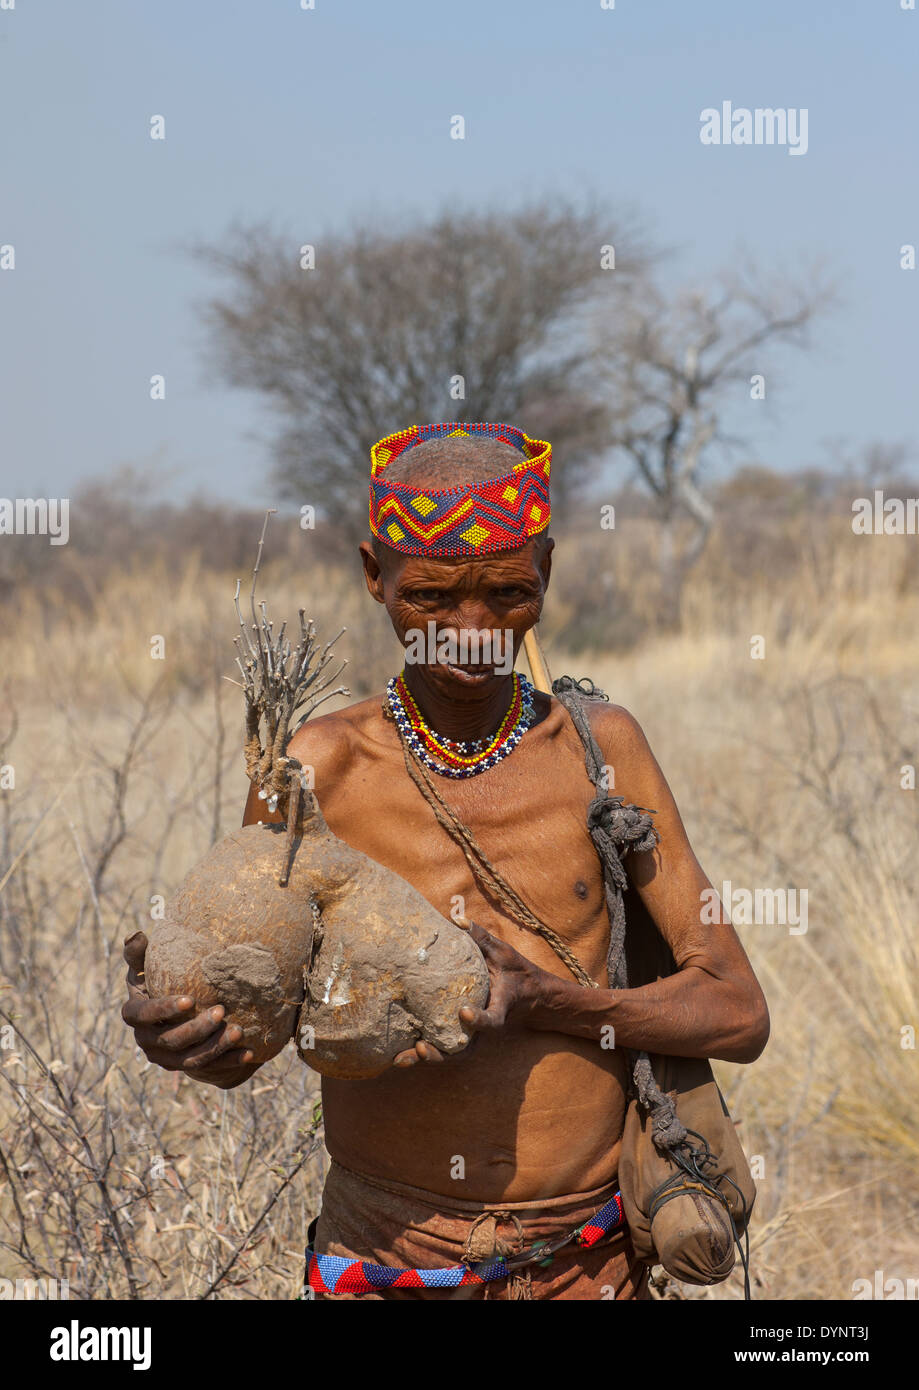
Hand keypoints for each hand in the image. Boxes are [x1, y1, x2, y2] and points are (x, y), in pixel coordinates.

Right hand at [121, 931, 257, 1088]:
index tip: (190, 999)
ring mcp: (165, 1058)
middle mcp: (146, 1041)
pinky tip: (249, 1053)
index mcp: (134, 1014)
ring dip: (216, 1047)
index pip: (144, 1015)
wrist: (171, 1011)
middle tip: (222, 1011)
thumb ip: (139, 953)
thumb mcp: (145, 966)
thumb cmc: (157, 980)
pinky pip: (208, 1068)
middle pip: (171, 1040)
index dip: (164, 1009)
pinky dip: (229, 1061)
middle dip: (197, 1028)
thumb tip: (135, 935)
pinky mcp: (185, 1066)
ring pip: (191, 1059)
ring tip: (239, 1031)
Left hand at [391, 917, 561, 1068]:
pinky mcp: (463, 1034)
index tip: (465, 1013)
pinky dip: (422, 1052)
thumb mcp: (503, 952)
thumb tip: (457, 919)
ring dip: (425, 1058)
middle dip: (440, 1052)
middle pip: (463, 1049)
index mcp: (500, 1008)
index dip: (480, 1020)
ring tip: (399, 1059)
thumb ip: (481, 938)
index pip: (492, 1020)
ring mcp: (474, 1035)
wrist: (529, 995)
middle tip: (419, 1047)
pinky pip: (443, 1047)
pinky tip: (397, 1055)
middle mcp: (485, 1027)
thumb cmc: (514, 970)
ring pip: (449, 1054)